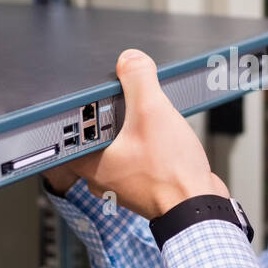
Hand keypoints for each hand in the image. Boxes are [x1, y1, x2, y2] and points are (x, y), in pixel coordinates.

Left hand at [65, 49, 227, 219]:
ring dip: (130, 130)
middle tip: (119, 98)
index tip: (86, 95)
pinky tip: (161, 135)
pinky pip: (138, 157)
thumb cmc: (171, 176)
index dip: (76, 108)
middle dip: (108, 115)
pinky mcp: (144, 185)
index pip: (68, 128)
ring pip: (118, 147)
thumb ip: (138, 80)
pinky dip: (146, 145)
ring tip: (144, 114)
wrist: (199, 207)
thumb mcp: (152, 112)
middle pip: (95, 135)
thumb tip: (129, 59)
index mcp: (89, 162)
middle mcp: (100, 176)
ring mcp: (123, 183)